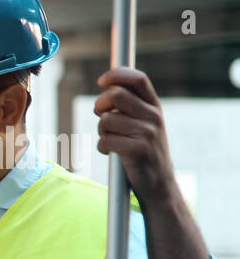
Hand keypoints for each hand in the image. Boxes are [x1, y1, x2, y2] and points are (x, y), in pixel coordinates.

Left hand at [94, 67, 176, 200]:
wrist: (159, 184)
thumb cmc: (143, 151)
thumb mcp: (143, 124)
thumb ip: (130, 106)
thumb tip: (107, 87)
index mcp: (154, 107)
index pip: (138, 79)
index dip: (117, 74)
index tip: (101, 80)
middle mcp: (154, 116)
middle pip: (115, 95)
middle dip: (99, 105)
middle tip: (100, 117)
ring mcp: (147, 133)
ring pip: (106, 120)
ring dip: (101, 132)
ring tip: (110, 141)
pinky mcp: (138, 150)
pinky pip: (105, 140)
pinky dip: (102, 147)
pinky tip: (111, 153)